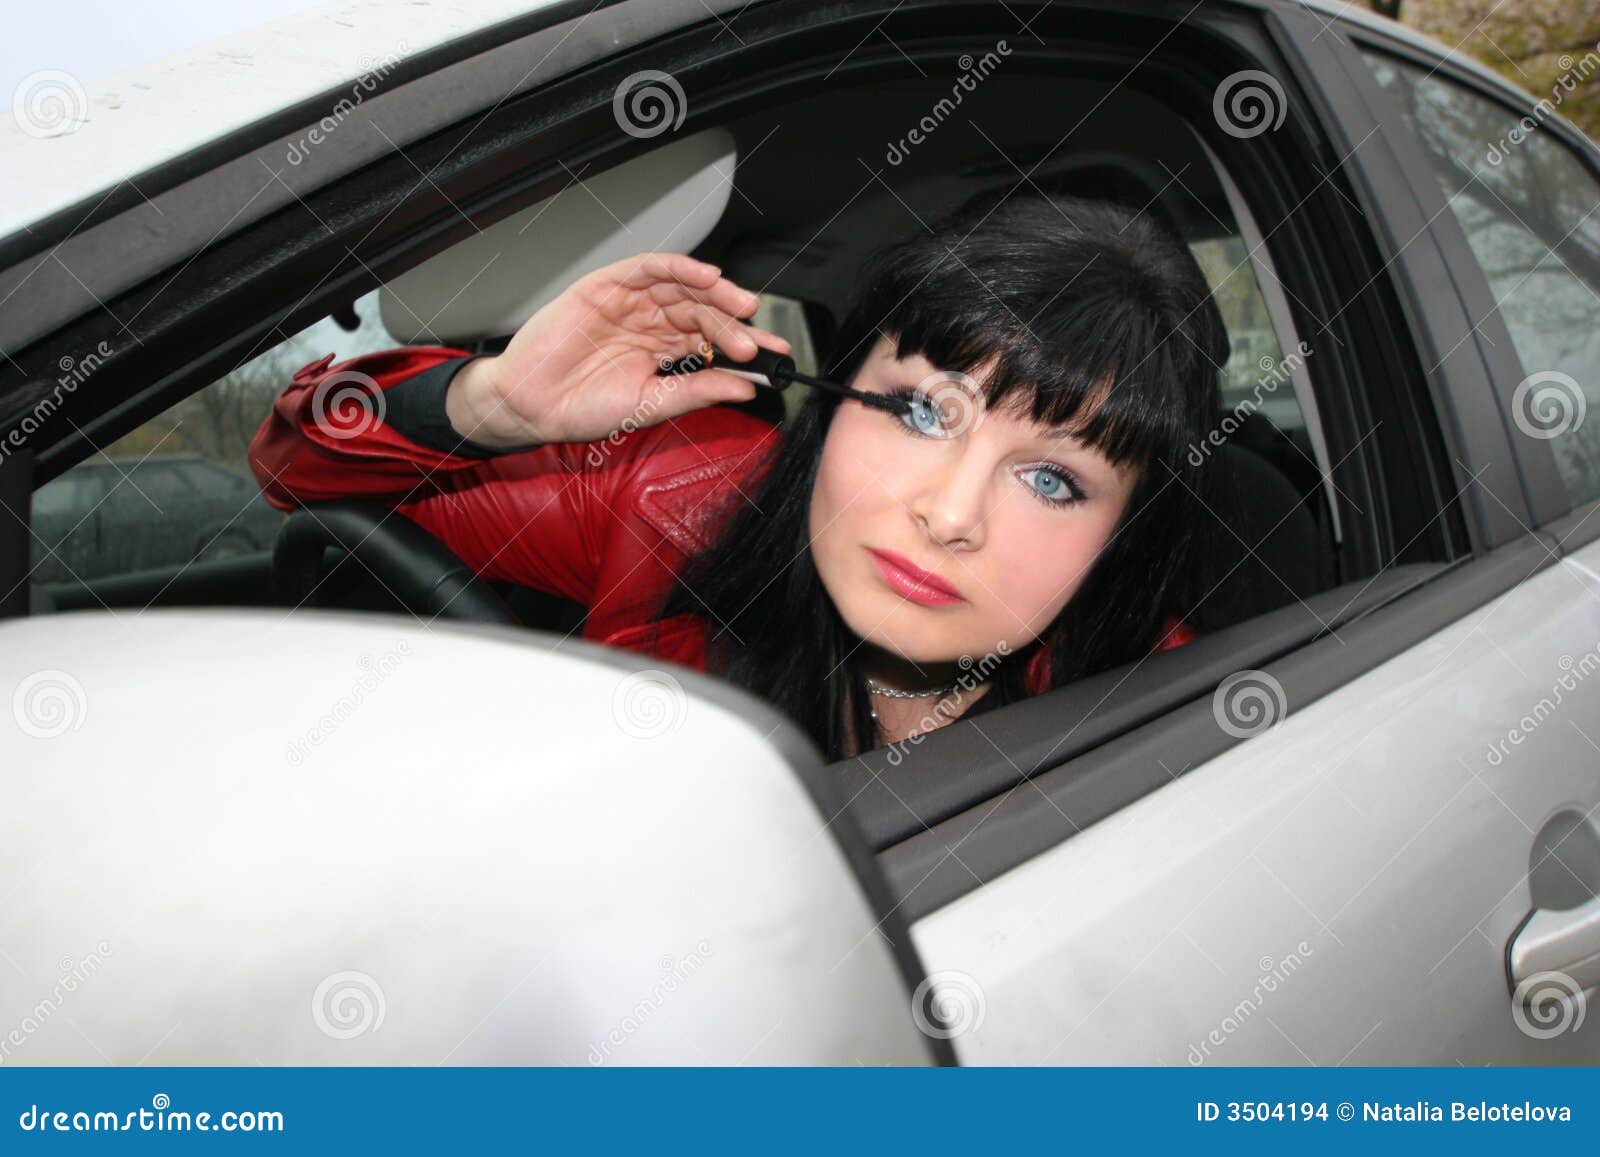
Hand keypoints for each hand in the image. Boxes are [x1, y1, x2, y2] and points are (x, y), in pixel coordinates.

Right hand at [444, 251, 792, 447]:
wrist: (531, 405)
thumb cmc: (582, 407)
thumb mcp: (651, 404)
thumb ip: (697, 391)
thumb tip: (747, 388)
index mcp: (664, 350)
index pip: (713, 341)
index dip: (746, 344)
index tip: (776, 356)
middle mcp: (651, 321)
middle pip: (704, 311)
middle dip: (733, 323)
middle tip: (755, 338)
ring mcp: (631, 301)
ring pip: (683, 287)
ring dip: (716, 293)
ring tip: (743, 307)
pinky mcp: (606, 284)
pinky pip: (649, 267)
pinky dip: (680, 268)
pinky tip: (706, 278)